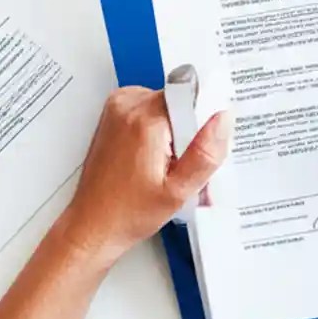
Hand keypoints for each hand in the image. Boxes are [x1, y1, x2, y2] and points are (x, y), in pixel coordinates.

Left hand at [57, 87, 230, 265]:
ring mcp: (116, 108)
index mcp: (144, 120)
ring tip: (165, 165)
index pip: (192, 94)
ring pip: (166, 105)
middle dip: (188, 130)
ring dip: (173, 131)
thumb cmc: (128, 213)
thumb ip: (205, 153)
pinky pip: (149, 110)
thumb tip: (223, 118)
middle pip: (179, 101)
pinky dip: (157, 130)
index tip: (198, 147)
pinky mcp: (112, 115)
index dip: (202, 120)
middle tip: (180, 165)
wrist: (94, 224)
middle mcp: (127, 106)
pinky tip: (153, 159)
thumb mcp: (179, 191)